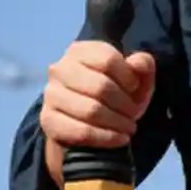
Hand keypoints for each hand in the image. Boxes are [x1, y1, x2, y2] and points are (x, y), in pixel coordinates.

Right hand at [40, 41, 155, 148]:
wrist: (89, 123)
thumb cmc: (116, 94)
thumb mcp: (136, 77)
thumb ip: (143, 65)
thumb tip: (136, 63)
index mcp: (81, 51)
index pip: (108, 60)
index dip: (128, 78)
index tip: (136, 89)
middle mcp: (60, 68)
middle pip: (101, 86)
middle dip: (124, 104)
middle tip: (134, 114)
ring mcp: (51, 94)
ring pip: (91, 110)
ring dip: (117, 122)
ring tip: (129, 127)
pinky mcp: (48, 120)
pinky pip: (80, 131)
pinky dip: (105, 138)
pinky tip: (119, 139)